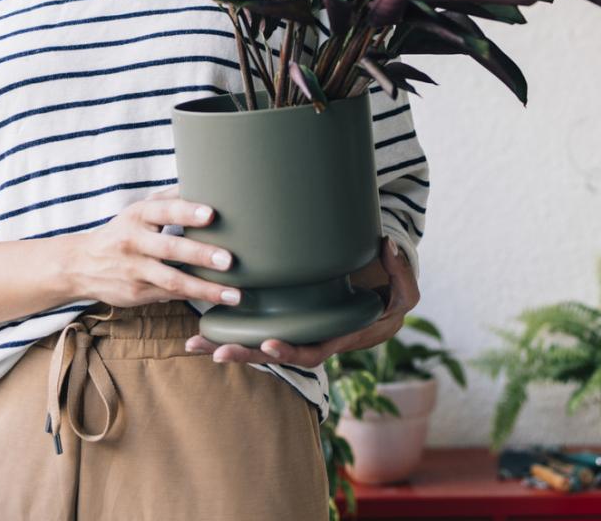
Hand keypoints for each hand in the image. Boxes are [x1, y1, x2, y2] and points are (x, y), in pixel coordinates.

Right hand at [61, 188, 241, 307]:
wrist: (81, 264)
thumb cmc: (123, 232)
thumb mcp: (138, 211)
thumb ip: (169, 198)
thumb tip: (203, 179)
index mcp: (138, 216)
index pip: (164, 211)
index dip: (187, 211)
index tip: (211, 213)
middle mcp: (135, 243)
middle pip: (170, 248)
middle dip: (201, 254)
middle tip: (229, 260)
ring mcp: (135, 271)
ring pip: (172, 280)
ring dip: (205, 289)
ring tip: (234, 295)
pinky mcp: (137, 294)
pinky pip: (170, 296)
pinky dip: (195, 298)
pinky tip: (218, 301)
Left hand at [184, 236, 416, 367]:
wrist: (383, 299)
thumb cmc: (393, 294)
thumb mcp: (406, 289)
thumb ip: (401, 270)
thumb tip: (387, 245)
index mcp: (341, 338)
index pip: (313, 352)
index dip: (291, 352)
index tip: (269, 344)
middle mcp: (315, 340)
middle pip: (277, 355)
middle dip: (246, 355)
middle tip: (216, 353)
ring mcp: (299, 331)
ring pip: (261, 345)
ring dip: (228, 346)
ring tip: (195, 344)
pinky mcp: (287, 319)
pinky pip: (258, 329)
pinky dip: (232, 331)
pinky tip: (203, 328)